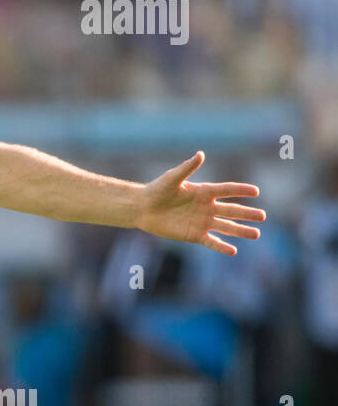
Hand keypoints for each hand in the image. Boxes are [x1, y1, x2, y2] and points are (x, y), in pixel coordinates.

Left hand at [137, 151, 265, 255]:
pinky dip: (221, 246)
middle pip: (231, 210)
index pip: (227, 190)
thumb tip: (201, 154)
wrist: (143, 208)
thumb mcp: (172, 178)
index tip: (256, 191)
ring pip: (226, 227)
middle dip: (247, 213)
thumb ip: (187, 168)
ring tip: (256, 234)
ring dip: (241, 231)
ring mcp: (202, 222)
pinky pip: (211, 242)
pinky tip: (233, 250)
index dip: (241, 190)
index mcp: (204, 192)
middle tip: (262, 216)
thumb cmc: (157, 190)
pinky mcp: (194, 234)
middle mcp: (207, 207)